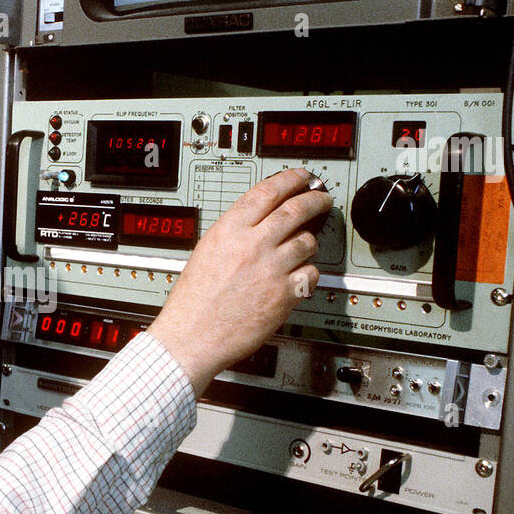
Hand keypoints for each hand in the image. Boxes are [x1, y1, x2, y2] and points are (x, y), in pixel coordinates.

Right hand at [148, 168, 332, 394]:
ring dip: (309, 242)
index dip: (290, 179)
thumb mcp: (206, 252)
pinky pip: (311, 274)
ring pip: (308, 241)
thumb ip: (235, 234)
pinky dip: (308, 274)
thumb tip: (260, 222)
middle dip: (315, 199)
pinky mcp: (285, 295)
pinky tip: (297, 278)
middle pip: (296, 209)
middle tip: (322, 198)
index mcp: (229, 230)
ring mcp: (271, 269)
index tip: (301, 177)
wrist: (191, 336)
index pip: (267, 191)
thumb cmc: (193, 302)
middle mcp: (252, 245)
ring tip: (304, 246)